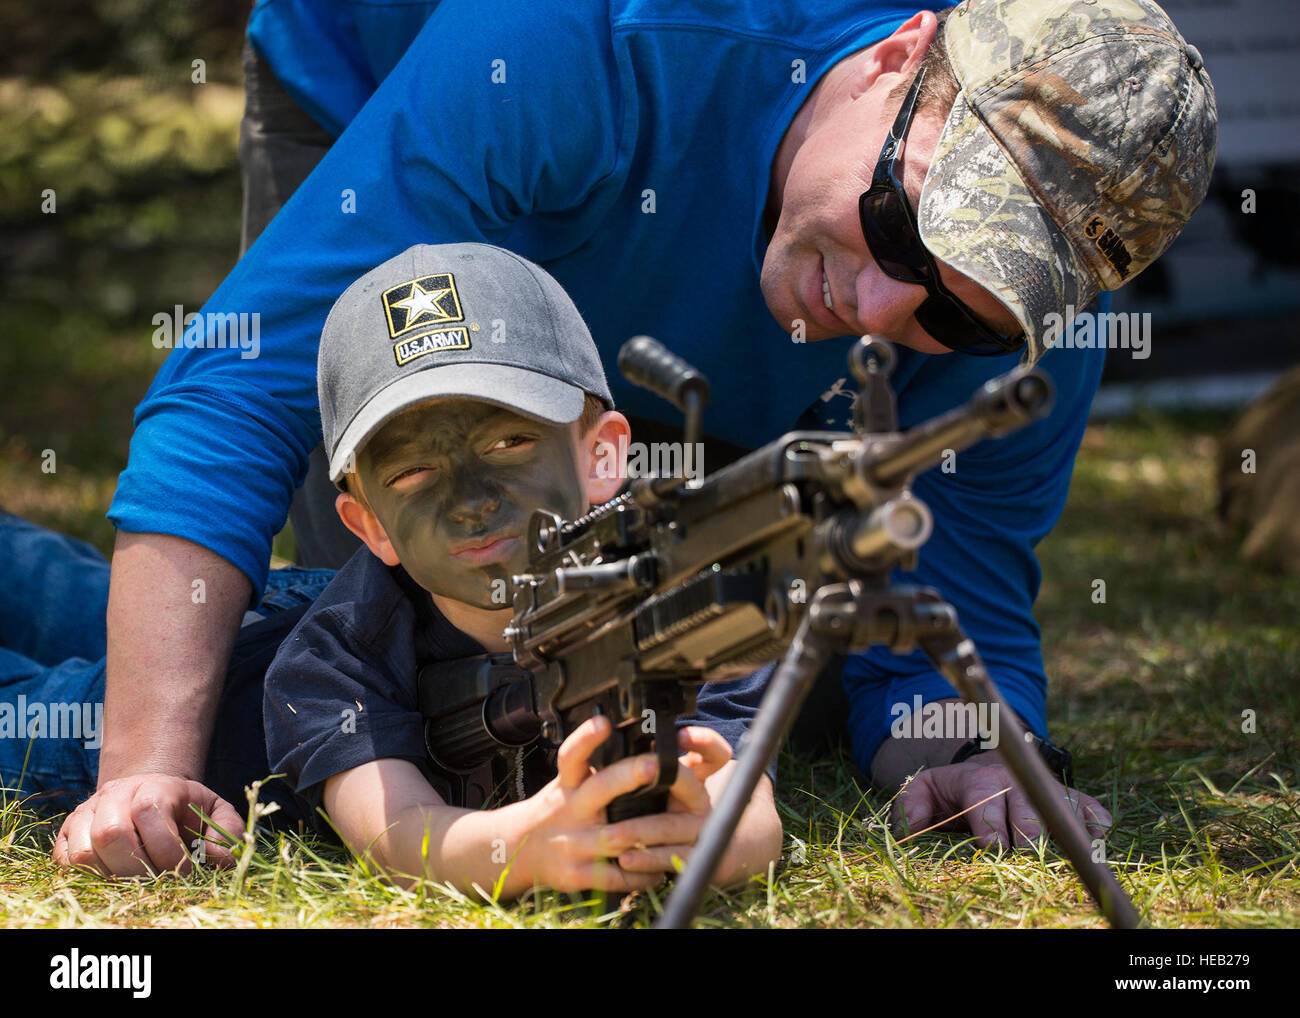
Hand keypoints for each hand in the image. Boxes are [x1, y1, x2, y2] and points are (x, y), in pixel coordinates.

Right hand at [52, 774, 245, 876]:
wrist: (152, 797)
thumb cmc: (187, 811)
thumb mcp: (216, 813)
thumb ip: (226, 833)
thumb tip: (219, 858)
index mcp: (155, 785)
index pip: (149, 812)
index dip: (167, 849)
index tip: (185, 873)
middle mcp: (115, 794)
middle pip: (111, 833)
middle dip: (138, 869)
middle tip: (158, 883)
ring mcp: (87, 812)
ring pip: (85, 851)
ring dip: (112, 877)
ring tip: (137, 884)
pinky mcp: (69, 833)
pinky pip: (65, 861)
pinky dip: (87, 878)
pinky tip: (114, 880)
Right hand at [514, 717, 717, 891]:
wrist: (517, 848)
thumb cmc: (556, 810)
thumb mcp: (567, 783)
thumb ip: (595, 768)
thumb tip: (640, 741)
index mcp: (569, 784)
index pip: (572, 756)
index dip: (586, 738)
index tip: (604, 722)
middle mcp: (570, 810)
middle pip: (601, 788)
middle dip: (629, 776)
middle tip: (654, 764)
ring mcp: (573, 843)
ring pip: (617, 837)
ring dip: (650, 834)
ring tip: (681, 830)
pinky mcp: (577, 874)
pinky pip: (617, 876)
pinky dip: (642, 874)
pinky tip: (659, 869)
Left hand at [611, 725, 733, 875]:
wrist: (685, 849)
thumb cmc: (656, 805)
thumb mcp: (654, 782)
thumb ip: (642, 764)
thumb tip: (612, 740)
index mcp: (693, 774)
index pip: (712, 752)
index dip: (703, 741)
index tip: (680, 735)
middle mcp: (699, 799)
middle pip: (688, 783)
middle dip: (661, 776)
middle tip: (638, 773)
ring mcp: (699, 829)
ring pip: (672, 826)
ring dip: (639, 830)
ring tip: (609, 835)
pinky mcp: (690, 857)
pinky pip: (670, 858)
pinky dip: (646, 859)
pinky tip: (625, 860)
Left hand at [892, 755, 1111, 849]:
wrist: (990, 766)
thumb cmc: (955, 790)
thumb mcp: (924, 789)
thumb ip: (910, 806)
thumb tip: (910, 831)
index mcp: (980, 780)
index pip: (986, 803)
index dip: (990, 828)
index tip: (992, 851)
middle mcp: (1018, 782)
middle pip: (1028, 811)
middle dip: (1028, 838)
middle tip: (1027, 865)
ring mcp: (1047, 789)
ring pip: (1062, 810)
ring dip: (1065, 836)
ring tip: (1069, 863)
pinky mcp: (1073, 800)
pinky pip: (1091, 812)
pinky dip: (1095, 828)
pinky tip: (1095, 847)